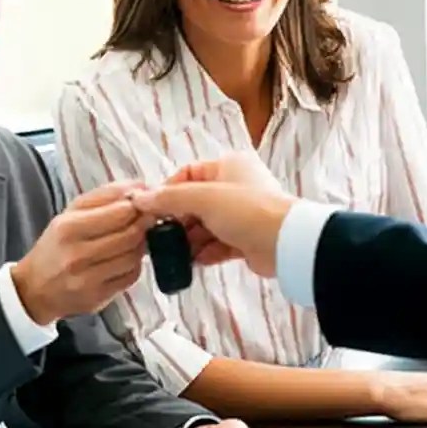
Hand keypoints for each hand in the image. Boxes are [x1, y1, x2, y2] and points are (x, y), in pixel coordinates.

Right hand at [12, 180, 150, 323]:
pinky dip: (135, 264)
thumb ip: (105, 195)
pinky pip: (131, 276)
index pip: (120, 213)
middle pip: (130, 235)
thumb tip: (140, 185)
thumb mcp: (71, 212)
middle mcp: (77, 255)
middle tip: (146, 219)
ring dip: (141, 244)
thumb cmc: (57, 244)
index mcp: (68, 228)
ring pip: (134, 256)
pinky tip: (127, 258)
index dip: (138, 206)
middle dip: (143, 224)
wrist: (35, 288)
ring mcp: (88, 280)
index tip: (141, 203)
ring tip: (136, 238)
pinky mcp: (98, 297)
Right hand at [130, 153, 294, 277]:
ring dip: (189, 240)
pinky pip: (217, 245)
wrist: (285, 244)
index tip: (151, 209)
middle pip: (195, 202)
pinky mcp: (246, 240)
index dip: (168, 191)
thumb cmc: (250, 211)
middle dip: (178, 220)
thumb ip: (169, 199)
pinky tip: (192, 262)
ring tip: (173, 252)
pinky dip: (204, 253)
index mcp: (229, 166)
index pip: (188, 174)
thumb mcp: (203, 198)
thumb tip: (141, 198)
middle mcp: (236, 187)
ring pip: (205, 226)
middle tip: (159, 235)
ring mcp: (242, 215)